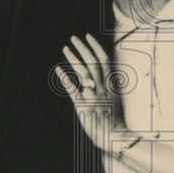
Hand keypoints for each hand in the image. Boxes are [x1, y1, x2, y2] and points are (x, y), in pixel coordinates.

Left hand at [56, 34, 124, 151]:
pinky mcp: (84, 106)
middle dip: (83, 48)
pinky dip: (65, 79)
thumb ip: (108, 85)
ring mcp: (93, 96)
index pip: (104, 60)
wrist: (115, 137)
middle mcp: (103, 87)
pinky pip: (74, 90)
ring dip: (74, 58)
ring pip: (84, 72)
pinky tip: (58, 70)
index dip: (95, 46)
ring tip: (65, 48)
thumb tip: (104, 74)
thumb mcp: (114, 98)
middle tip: (73, 38)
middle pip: (93, 62)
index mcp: (111, 84)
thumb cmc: (113, 119)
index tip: (88, 36)